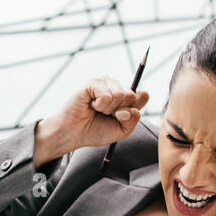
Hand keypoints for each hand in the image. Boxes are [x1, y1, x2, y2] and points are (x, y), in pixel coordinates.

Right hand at [34, 77, 149, 166]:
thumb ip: (133, 119)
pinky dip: (100, 105)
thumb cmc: (94, 131)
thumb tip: (129, 107)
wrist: (72, 134)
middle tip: (104, 115)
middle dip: (119, 111)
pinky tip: (90, 105)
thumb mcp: (121, 130)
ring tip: (96, 110)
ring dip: (108, 109)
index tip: (120, 118)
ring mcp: (105, 82)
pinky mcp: (93, 82)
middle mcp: (116, 86)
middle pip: (132, 95)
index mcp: (125, 96)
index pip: (143, 95)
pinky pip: (107, 95)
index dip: (133, 110)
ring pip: (120, 94)